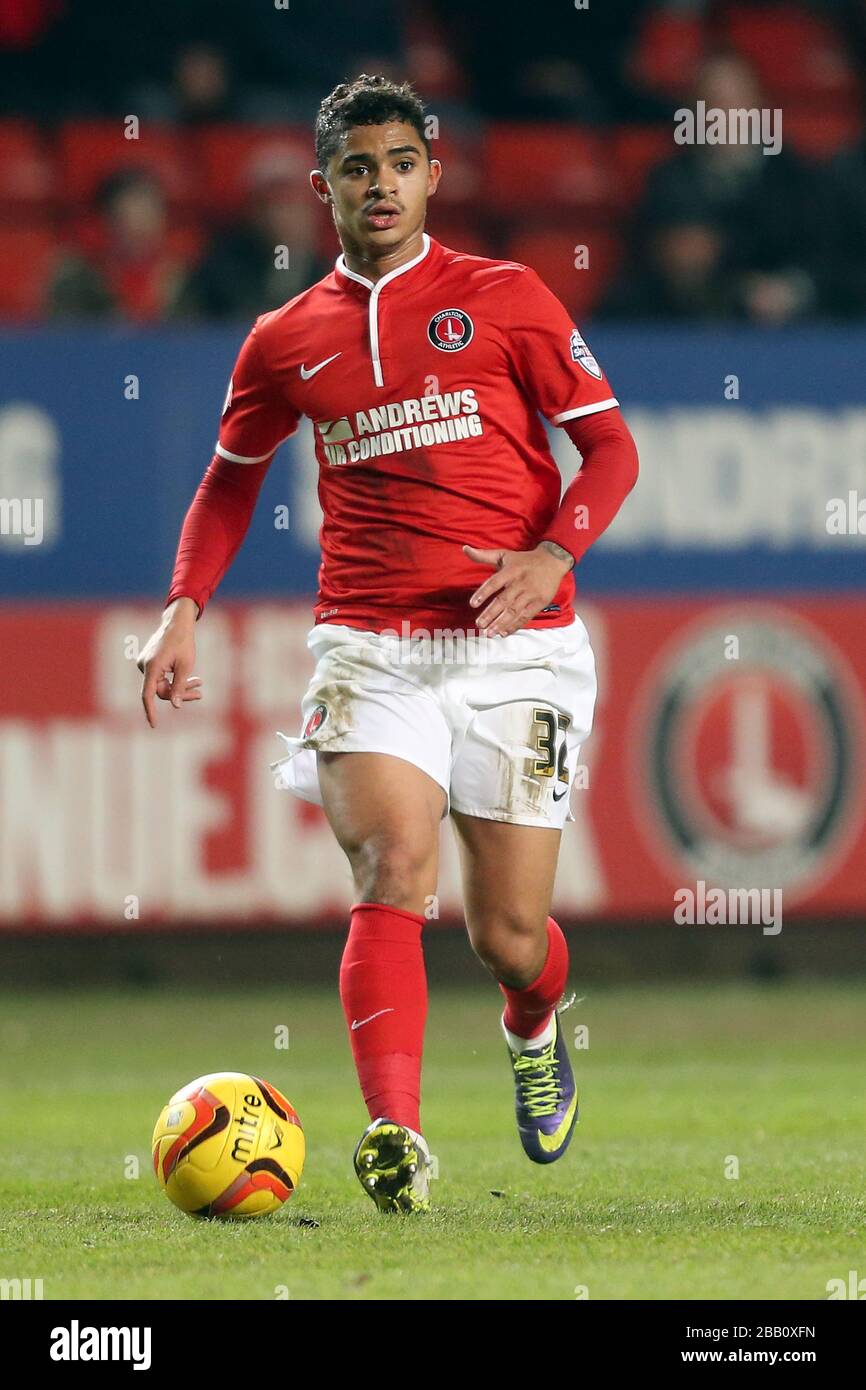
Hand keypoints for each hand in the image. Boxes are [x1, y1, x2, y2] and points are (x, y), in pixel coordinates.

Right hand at [137, 597, 201, 726]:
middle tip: (200, 693)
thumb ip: (180, 686)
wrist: (177, 622)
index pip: (148, 695)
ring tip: (200, 683)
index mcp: (152, 667)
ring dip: (180, 686)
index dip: (150, 711)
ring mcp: (145, 664)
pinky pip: (161, 677)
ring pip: (163, 684)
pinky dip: (175, 678)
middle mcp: (144, 666)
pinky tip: (190, 677)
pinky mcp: (150, 662)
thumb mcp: (185, 665)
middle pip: (161, 690)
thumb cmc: (183, 642)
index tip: (154, 724)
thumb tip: (176, 705)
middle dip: (180, 693)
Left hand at [464, 541, 572, 636]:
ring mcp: (531, 594)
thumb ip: (483, 555)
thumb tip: (465, 549)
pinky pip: (525, 617)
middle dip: (490, 614)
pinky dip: (514, 626)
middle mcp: (521, 582)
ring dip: (501, 623)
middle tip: (479, 624)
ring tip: (489, 632)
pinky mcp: (540, 602)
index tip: (473, 604)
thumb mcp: (504, 555)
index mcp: (511, 570)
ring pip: (514, 611)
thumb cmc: (524, 560)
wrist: (552, 561)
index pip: (495, 582)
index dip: (483, 593)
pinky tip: (503, 632)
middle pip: (504, 600)